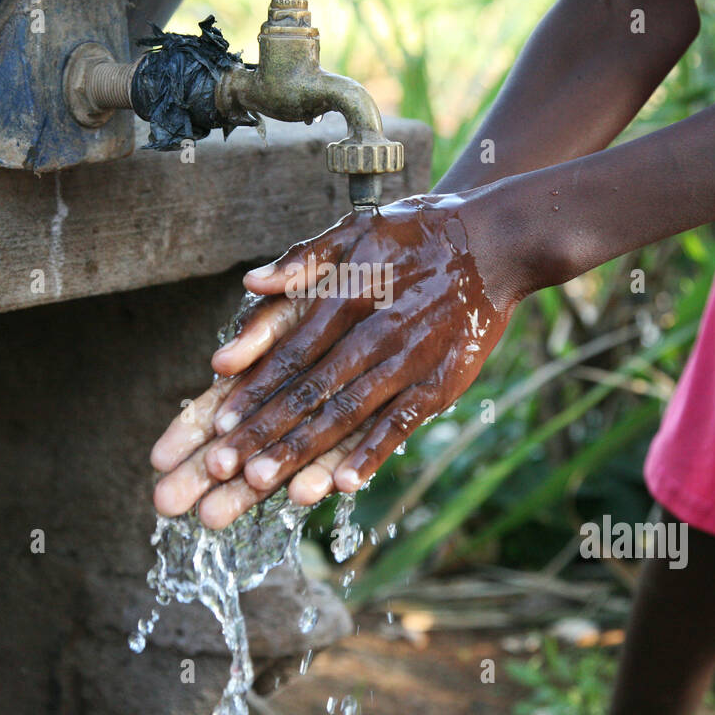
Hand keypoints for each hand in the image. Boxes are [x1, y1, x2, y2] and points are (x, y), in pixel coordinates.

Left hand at [150, 192, 519, 527]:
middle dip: (264, 432)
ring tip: (262, 485)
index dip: (253, 390)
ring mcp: (411, 361)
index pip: (291, 352)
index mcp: (349, 294)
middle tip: (221, 468)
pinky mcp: (441, 383)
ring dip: (304, 451)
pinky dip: (371, 453)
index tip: (217, 424)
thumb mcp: (357, 229)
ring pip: (348, 413)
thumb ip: (303, 259)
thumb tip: (251, 284)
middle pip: (311, 390)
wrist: (497, 242)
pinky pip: (401, 425)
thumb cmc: (418, 234)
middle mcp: (376, 331)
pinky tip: (340, 484)